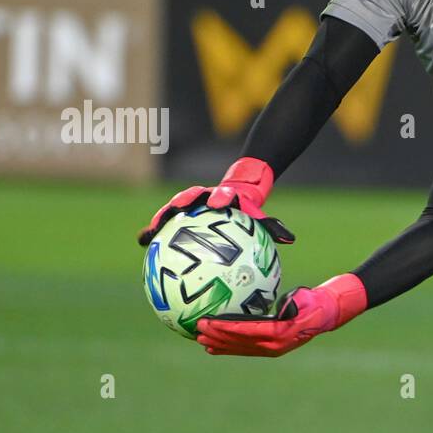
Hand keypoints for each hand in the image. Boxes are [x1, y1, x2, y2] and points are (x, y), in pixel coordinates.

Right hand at [137, 157, 294, 245]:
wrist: (234, 188)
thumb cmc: (247, 208)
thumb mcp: (259, 215)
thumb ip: (272, 226)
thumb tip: (290, 240)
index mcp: (225, 196)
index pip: (224, 194)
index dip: (220, 198)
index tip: (218, 204)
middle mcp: (205, 196)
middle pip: (191, 196)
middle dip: (183, 202)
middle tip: (175, 210)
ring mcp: (191, 202)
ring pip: (173, 207)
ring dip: (161, 218)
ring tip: (148, 233)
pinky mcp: (181, 210)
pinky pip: (167, 220)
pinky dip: (156, 230)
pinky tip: (142, 243)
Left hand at [197, 274, 368, 356]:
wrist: (325, 315)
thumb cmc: (313, 302)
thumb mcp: (304, 299)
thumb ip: (292, 303)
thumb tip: (283, 305)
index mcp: (279, 333)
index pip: (246, 331)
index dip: (226, 328)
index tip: (209, 323)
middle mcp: (273, 345)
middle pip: (239, 342)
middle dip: (217, 337)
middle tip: (198, 331)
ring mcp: (271, 348)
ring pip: (240, 348)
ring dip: (220, 344)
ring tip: (201, 340)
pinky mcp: (269, 348)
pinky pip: (245, 348)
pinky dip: (229, 347)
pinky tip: (214, 346)